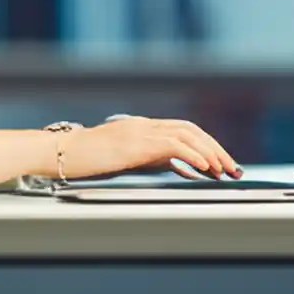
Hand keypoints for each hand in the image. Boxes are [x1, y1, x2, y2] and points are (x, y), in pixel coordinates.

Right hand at [57, 116, 242, 180]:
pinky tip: (205, 167)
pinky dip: (193, 154)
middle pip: (190, 129)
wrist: (61, 154)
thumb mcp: (124, 159)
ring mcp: (139, 131)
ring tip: (224, 169)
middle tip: (232, 168)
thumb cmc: (86, 159)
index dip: (207, 144)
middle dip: (216, 148)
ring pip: (186, 133)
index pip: (183, 130)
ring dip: (210, 151)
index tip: (222, 163)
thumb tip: (180, 167)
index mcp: (141, 127)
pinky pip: (171, 144)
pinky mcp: (134, 143)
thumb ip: (150, 159)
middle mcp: (143, 124)